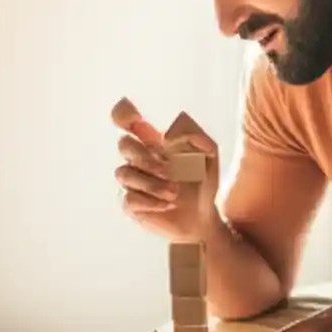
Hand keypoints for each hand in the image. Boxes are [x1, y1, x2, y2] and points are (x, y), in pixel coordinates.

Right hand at [111, 97, 219, 241]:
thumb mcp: (209, 155)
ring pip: (124, 173)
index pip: (126, 119)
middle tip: (171, 172)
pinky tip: (167, 205)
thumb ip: (197, 136)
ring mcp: (132, 181)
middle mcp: (139, 158)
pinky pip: (129, 198)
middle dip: (146, 158)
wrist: (204, 217)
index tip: (135, 118)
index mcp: (153, 141)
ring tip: (175, 193)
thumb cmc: (203, 182)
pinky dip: (150, 201)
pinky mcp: (132, 204)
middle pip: (124, 145)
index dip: (123, 113)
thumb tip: (170, 135)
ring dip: (152, 183)